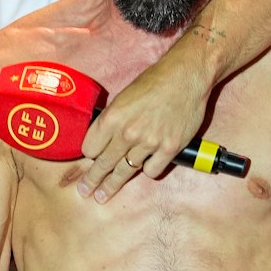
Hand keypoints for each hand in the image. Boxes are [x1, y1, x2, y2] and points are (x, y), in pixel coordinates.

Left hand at [72, 52, 206, 202]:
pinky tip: (146, 167)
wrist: (186, 76)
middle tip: (85, 191)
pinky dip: (149, 170)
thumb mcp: (124, 96)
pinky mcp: (169, 148)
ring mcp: (149, 143)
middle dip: (92, 180)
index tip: (90, 158)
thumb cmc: (155, 81)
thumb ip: (113, 119)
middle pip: (103, 164)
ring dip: (113, 185)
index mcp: (112, 117)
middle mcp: (128, 133)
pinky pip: (152, 171)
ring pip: (125, 172)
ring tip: (104, 194)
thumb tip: (104, 138)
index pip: (90, 148)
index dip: (90, 153)